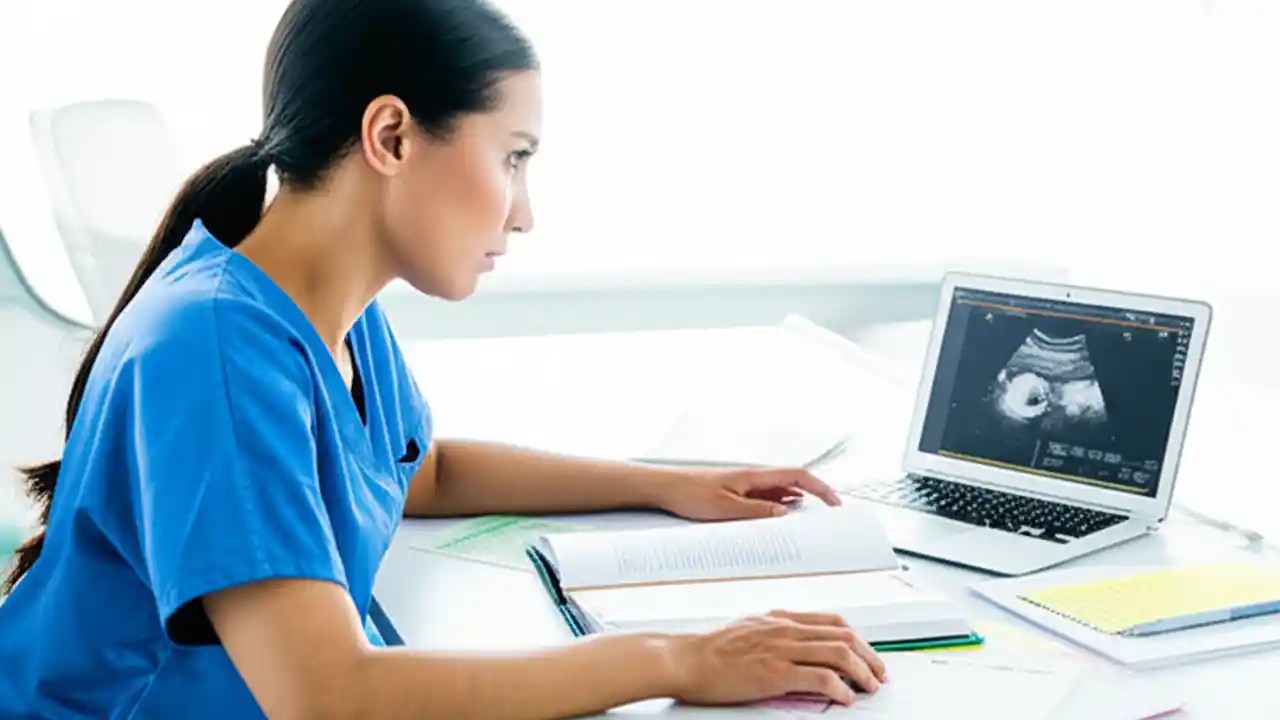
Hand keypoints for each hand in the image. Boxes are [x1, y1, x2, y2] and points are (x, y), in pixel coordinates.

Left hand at [657, 466, 841, 520]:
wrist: (665, 487)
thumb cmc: (690, 494)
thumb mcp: (726, 509)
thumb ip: (758, 511)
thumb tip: (786, 513)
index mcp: (754, 476)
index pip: (797, 476)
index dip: (820, 488)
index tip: (834, 503)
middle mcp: (753, 477)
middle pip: (793, 483)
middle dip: (813, 498)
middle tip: (825, 517)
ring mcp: (746, 485)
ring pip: (779, 492)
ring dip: (794, 505)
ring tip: (805, 524)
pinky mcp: (736, 493)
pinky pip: (764, 499)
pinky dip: (776, 508)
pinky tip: (777, 519)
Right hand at [669, 610, 887, 706]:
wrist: (686, 659)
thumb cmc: (710, 650)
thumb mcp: (748, 630)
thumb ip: (774, 633)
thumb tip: (794, 643)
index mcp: (780, 619)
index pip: (831, 620)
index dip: (856, 637)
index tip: (866, 653)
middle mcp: (785, 629)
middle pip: (842, 634)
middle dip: (868, 654)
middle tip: (878, 672)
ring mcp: (781, 649)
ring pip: (838, 652)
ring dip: (862, 671)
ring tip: (869, 686)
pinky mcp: (775, 672)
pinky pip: (820, 677)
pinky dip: (840, 687)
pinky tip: (845, 697)